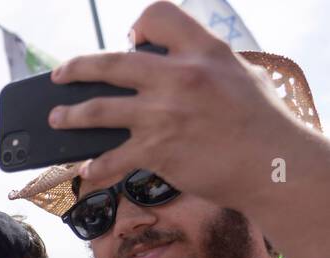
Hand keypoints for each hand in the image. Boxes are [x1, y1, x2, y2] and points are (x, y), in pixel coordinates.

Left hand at [48, 1, 306, 213]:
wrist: (273, 164)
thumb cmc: (261, 121)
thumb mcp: (239, 73)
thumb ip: (202, 65)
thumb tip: (172, 66)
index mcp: (202, 51)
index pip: (157, 16)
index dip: (139, 26)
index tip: (131, 40)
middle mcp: (178, 77)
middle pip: (110, 63)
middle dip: (77, 67)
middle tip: (60, 74)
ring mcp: (162, 115)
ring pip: (97, 110)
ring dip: (69, 116)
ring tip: (56, 118)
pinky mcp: (155, 150)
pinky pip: (110, 159)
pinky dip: (95, 166)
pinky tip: (86, 169)